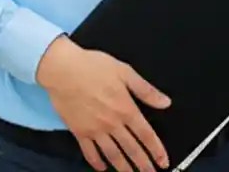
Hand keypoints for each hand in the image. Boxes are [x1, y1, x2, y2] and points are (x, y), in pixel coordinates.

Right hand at [35, 36, 170, 171]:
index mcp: (126, 108)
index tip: (163, 161)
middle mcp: (112, 123)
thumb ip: (146, 90)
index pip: (146, 135)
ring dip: (124, 168)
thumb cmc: (93, 66)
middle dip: (143, 164)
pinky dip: (97, 162)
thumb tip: (165, 102)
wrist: (63, 70)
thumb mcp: (125, 72)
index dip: (156, 150)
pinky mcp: (79, 131)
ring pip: (113, 155)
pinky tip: (102, 168)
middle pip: (132, 149)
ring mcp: (95, 129)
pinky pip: (89, 152)